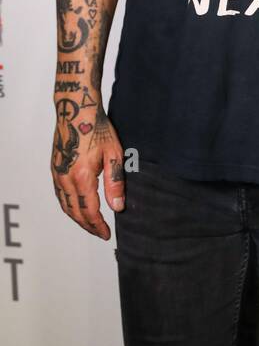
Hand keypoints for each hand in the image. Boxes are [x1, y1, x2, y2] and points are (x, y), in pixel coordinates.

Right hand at [50, 113, 125, 239]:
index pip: (90, 211)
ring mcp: (57, 174)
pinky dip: (69, 207)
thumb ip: (115, 183)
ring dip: (77, 218)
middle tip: (100, 233)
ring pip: (65, 206)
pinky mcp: (54, 169)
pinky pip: (60, 195)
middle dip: (88, 226)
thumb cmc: (97, 129)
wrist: (76, 111)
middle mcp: (65, 178)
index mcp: (82, 177)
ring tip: (91, 224)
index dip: (98, 226)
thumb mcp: (114, 155)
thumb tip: (117, 207)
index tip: (106, 234)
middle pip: (75, 212)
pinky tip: (77, 208)